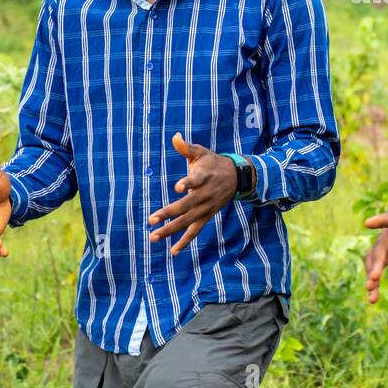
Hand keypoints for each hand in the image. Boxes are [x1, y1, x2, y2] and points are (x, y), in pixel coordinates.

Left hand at [149, 132, 237, 256]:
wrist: (236, 177)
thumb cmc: (212, 163)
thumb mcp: (201, 152)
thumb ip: (186, 147)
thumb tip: (175, 136)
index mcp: (204, 176)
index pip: (195, 181)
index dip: (187, 183)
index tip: (178, 187)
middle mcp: (205, 194)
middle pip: (186, 206)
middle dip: (169, 213)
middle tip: (151, 220)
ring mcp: (206, 208)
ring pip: (188, 221)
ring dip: (171, 230)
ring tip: (153, 236)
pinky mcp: (207, 216)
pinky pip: (195, 231)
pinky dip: (185, 241)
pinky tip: (173, 251)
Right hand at [362, 187, 387, 302]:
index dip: (379, 221)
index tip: (367, 223)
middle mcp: (386, 234)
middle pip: (379, 249)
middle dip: (376, 263)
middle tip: (374, 277)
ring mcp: (383, 246)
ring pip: (373, 262)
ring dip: (371, 276)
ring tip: (370, 291)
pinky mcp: (384, 257)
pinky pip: (376, 271)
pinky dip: (374, 284)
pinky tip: (373, 300)